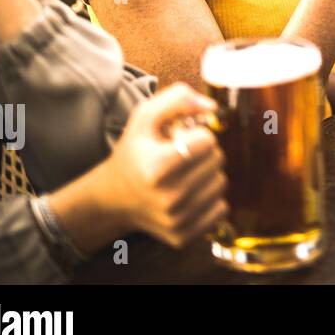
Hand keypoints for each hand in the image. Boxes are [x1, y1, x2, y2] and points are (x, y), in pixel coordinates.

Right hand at [96, 83, 227, 248]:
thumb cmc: (135, 152)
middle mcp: (168, 198)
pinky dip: (209, 199)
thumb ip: (178, 98)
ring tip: (184, 175)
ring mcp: (176, 221)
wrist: (114, 199)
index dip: (197, 135)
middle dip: (204, 153)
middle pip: (217, 161)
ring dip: (208, 175)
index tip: (178, 141)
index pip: (208, 140)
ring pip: (221, 183)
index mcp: (156, 168)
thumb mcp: (145, 117)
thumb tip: (212, 107)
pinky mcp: (184, 236)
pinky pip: (221, 209)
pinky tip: (188, 195)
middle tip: (181, 158)